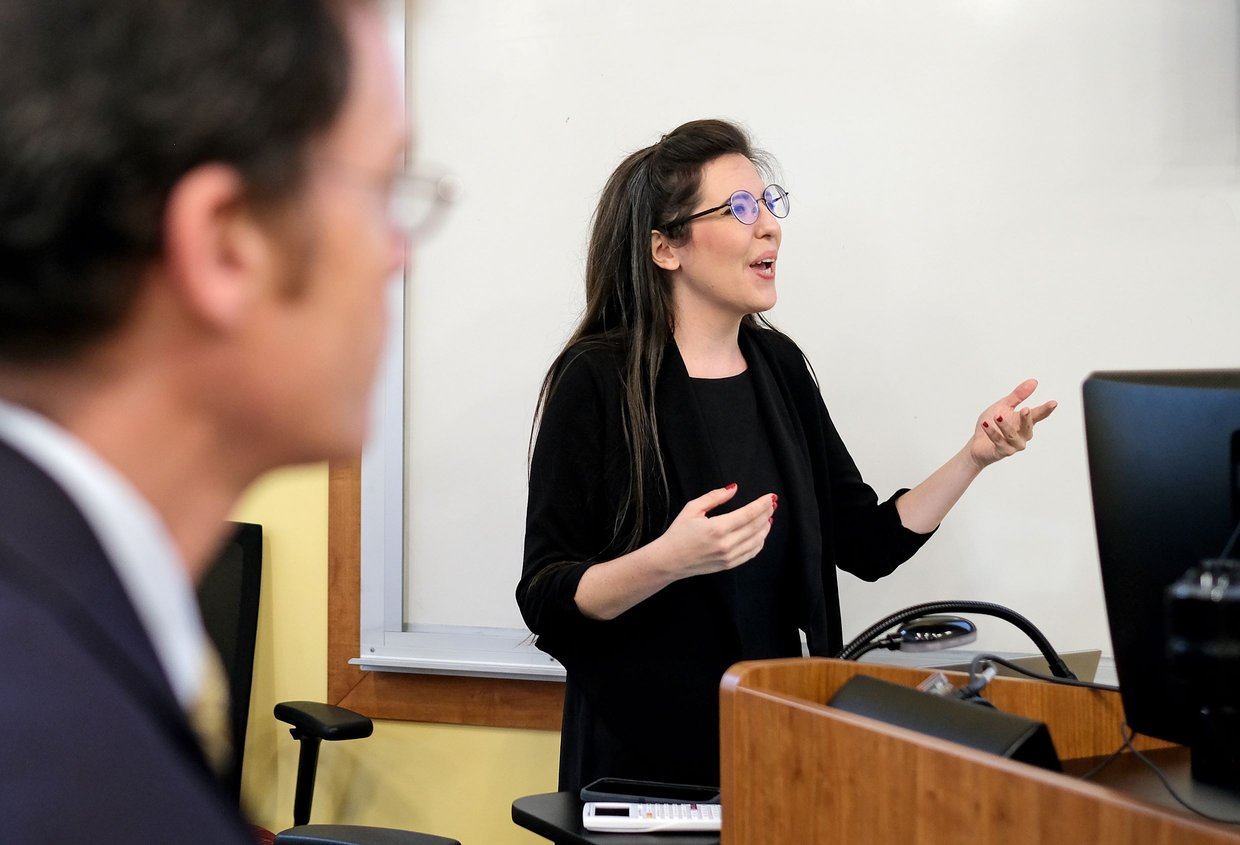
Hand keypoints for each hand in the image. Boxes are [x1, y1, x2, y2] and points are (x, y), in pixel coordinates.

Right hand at [655, 484, 775, 578]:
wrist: (668, 560)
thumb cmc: (678, 533)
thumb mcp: (692, 509)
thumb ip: (714, 497)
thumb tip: (734, 488)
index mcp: (717, 528)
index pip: (749, 514)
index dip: (762, 504)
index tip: (771, 496)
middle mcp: (726, 544)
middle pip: (756, 526)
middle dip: (767, 513)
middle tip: (773, 504)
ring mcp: (728, 556)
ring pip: (757, 541)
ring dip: (765, 528)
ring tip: (768, 517)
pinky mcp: (728, 565)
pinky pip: (751, 553)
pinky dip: (759, 542)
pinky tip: (760, 534)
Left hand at [968, 378, 1056, 468]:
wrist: (977, 443)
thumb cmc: (992, 423)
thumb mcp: (1004, 406)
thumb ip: (1018, 395)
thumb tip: (1034, 382)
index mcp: (1024, 422)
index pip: (1038, 415)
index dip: (1046, 409)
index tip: (1053, 403)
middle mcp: (1023, 434)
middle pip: (1028, 427)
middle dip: (1027, 419)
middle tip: (1025, 409)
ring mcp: (1014, 445)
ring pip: (1012, 435)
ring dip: (1005, 426)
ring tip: (997, 416)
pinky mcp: (1003, 452)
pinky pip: (998, 442)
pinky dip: (992, 433)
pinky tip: (985, 425)